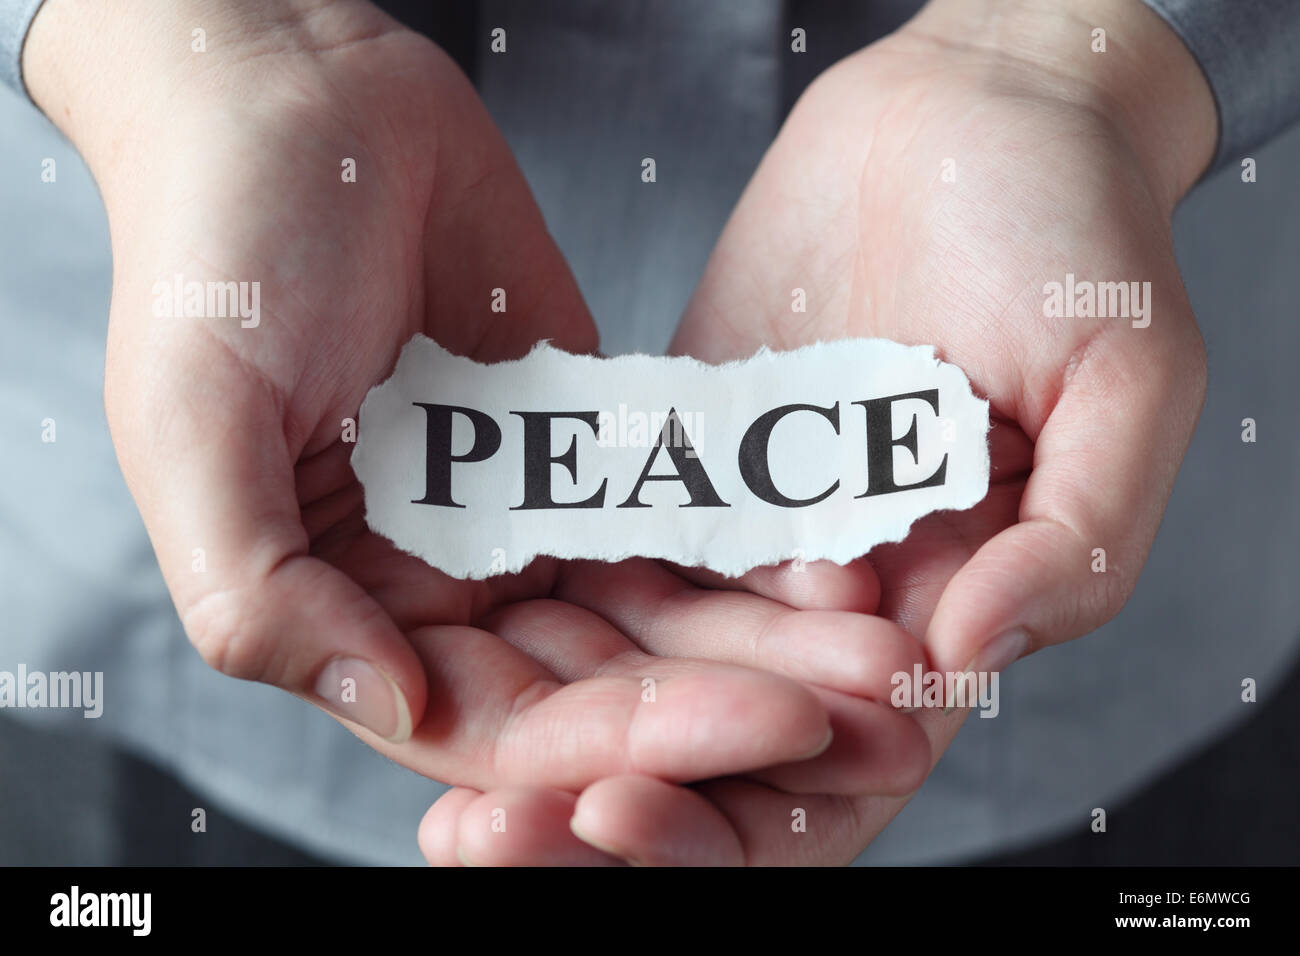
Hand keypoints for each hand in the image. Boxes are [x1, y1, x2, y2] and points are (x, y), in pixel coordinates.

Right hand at [23, 0, 901, 793]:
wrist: (303, 101)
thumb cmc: (216, 251)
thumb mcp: (195, 424)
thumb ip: (258, 590)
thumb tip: (386, 707)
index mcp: (349, 610)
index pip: (502, 725)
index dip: (631, 742)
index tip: (766, 722)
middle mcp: (444, 586)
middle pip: (604, 684)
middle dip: (736, 698)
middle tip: (875, 699)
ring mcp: (524, 516)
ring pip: (658, 613)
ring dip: (768, 638)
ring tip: (888, 645)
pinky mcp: (589, 443)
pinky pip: (681, 513)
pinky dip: (757, 545)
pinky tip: (845, 559)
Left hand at [417, 0, 1216, 863]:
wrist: (974, 113)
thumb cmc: (1075, 230)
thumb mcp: (1128, 378)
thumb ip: (1077, 537)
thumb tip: (973, 655)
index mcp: (947, 619)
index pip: (833, 777)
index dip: (729, 819)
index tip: (617, 805)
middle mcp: (835, 603)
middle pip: (711, 750)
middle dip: (600, 802)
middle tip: (479, 832)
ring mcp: (752, 531)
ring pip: (637, 668)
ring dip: (544, 725)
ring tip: (437, 767)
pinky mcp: (689, 457)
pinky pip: (604, 541)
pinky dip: (537, 595)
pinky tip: (449, 633)